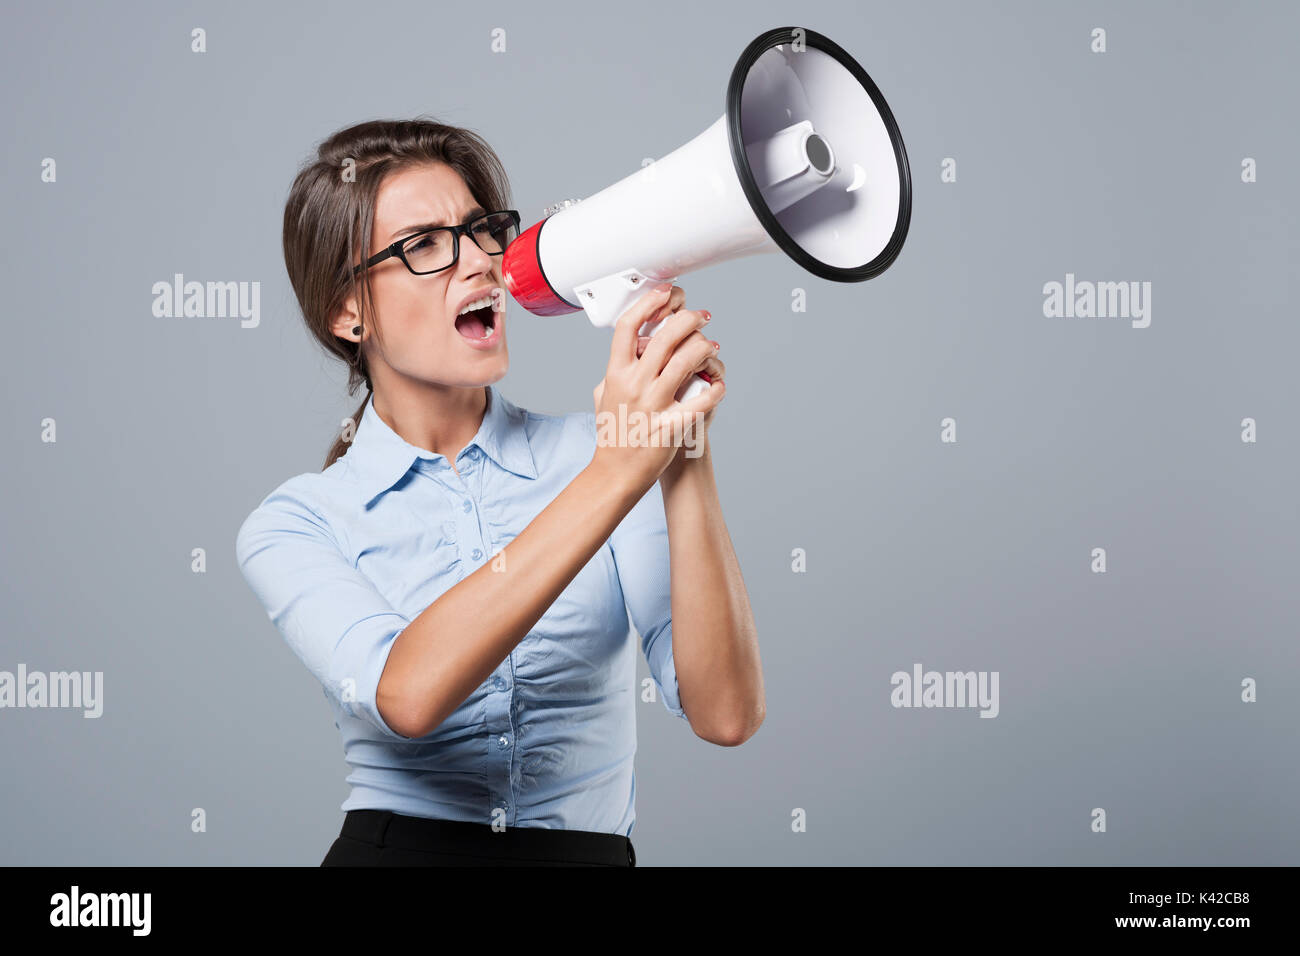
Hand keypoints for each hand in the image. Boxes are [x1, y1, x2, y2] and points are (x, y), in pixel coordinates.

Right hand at [591, 284, 725, 493]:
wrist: (616, 473)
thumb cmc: (613, 435)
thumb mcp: (603, 396)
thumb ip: (613, 371)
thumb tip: (624, 350)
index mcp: (615, 374)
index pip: (627, 327)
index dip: (648, 304)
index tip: (666, 293)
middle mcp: (634, 385)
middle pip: (663, 337)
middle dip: (687, 319)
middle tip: (702, 316)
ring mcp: (652, 405)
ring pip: (685, 361)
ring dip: (704, 347)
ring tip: (712, 344)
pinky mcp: (670, 425)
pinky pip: (701, 401)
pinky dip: (715, 389)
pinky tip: (720, 383)